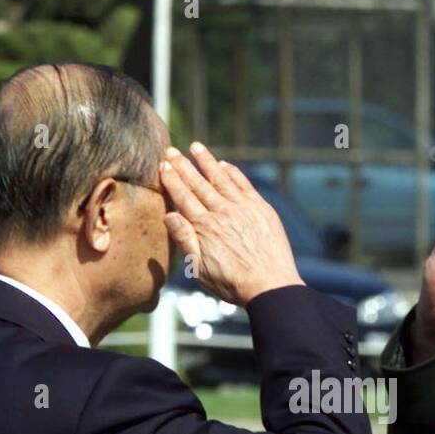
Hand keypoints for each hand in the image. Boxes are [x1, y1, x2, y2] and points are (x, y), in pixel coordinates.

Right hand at [159, 143, 303, 306]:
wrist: (271, 286)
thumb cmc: (233, 283)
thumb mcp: (200, 269)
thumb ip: (184, 240)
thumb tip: (169, 215)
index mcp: (204, 228)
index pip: (183, 197)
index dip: (172, 180)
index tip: (163, 166)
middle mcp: (222, 213)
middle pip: (198, 184)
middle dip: (184, 166)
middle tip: (171, 150)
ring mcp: (243, 208)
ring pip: (220, 179)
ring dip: (207, 161)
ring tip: (196, 146)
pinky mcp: (261, 209)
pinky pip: (244, 185)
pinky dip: (232, 173)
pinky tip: (224, 164)